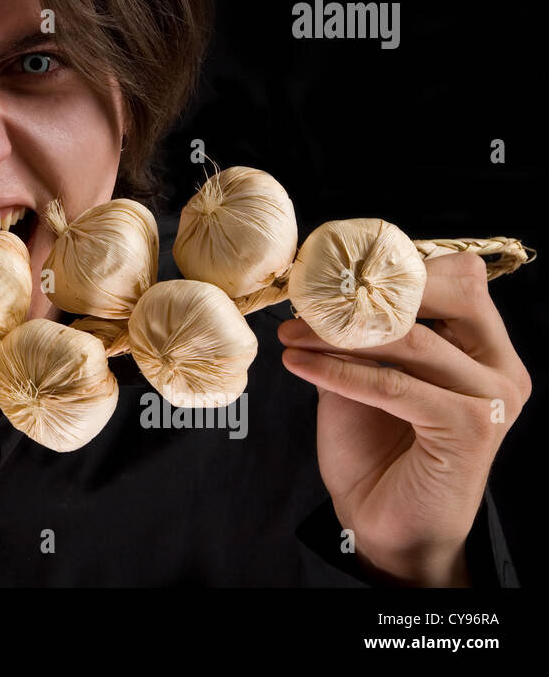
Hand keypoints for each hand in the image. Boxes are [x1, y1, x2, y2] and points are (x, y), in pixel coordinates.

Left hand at [277, 252, 530, 585]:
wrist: (383, 523)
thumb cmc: (375, 448)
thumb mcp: (362, 376)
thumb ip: (358, 334)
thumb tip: (319, 289)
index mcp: (483, 345)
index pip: (455, 277)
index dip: (394, 266)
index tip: (329, 268)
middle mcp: (499, 366)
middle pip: (448, 293)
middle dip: (372, 290)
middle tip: (311, 295)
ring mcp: (492, 397)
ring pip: (412, 340)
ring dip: (339, 333)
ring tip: (291, 333)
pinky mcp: (471, 428)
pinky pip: (395, 385)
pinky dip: (340, 371)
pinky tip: (298, 364)